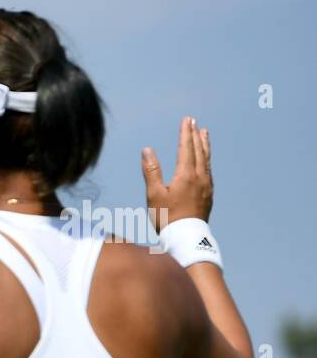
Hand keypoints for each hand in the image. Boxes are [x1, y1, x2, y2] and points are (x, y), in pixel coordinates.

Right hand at [142, 116, 212, 232]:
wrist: (187, 237)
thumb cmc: (167, 217)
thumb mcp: (154, 195)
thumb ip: (151, 171)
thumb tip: (147, 150)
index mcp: (186, 175)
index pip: (186, 148)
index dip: (186, 133)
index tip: (187, 120)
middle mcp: (200, 177)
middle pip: (199, 150)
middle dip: (195, 135)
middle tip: (194, 122)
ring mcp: (206, 186)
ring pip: (206, 159)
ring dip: (204, 145)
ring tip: (204, 133)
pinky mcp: (208, 194)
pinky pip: (209, 170)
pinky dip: (206, 159)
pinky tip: (205, 160)